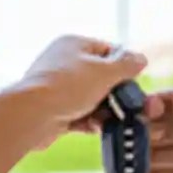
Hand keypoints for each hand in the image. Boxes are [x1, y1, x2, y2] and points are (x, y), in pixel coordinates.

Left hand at [16, 35, 147, 149]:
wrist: (32, 115)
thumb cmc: (67, 86)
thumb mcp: (106, 72)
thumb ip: (127, 65)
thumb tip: (141, 59)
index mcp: (74, 45)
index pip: (107, 50)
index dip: (123, 66)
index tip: (133, 81)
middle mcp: (63, 62)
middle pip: (100, 76)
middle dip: (114, 93)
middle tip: (125, 105)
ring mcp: (56, 87)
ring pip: (90, 97)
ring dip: (103, 110)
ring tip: (109, 120)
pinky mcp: (53, 109)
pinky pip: (78, 113)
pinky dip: (88, 121)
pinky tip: (94, 128)